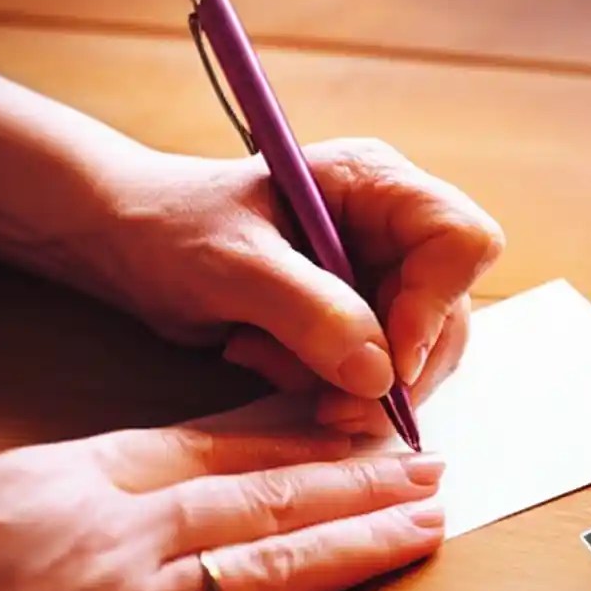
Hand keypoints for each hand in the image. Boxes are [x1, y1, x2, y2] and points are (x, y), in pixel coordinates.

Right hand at [0, 395, 444, 590]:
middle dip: (355, 479)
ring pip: (276, 572)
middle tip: (428, 462)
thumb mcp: (4, 492)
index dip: (298, 431)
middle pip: (263, 499)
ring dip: (363, 544)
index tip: (360, 419)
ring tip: (429, 518)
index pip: (212, 444)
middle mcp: (116, 547)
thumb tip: (199, 456)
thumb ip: (105, 474)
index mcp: (76, 483)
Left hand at [98, 139, 502, 433]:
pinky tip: (267, 360)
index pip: (461, 241)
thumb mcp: (232, 264)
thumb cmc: (171, 227)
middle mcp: (394, 230)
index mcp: (378, 185)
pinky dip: (329, 387)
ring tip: (269, 361)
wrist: (128, 245)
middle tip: (333, 404)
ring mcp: (381, 277)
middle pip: (451, 312)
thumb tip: (381, 374)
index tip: (389, 360)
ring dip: (352, 384)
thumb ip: (309, 311)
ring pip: (419, 355)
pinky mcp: (360, 320)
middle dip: (395, 368)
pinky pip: (377, 375)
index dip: (438, 304)